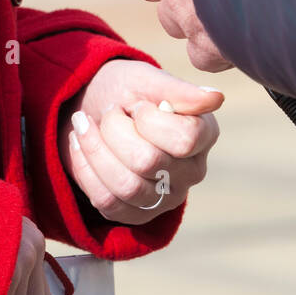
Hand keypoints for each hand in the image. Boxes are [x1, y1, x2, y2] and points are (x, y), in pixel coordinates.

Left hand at [61, 59, 221, 223]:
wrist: (97, 109)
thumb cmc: (128, 90)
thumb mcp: (147, 80)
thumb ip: (178, 90)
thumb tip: (216, 99)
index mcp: (204, 134)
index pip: (185, 139)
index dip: (151, 120)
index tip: (137, 106)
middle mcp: (192, 171)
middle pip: (148, 162)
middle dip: (115, 130)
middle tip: (108, 111)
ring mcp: (166, 198)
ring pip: (125, 186)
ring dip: (95, 150)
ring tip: (84, 124)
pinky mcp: (136, 215)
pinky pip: (106, 202)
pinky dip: (85, 169)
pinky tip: (79, 145)